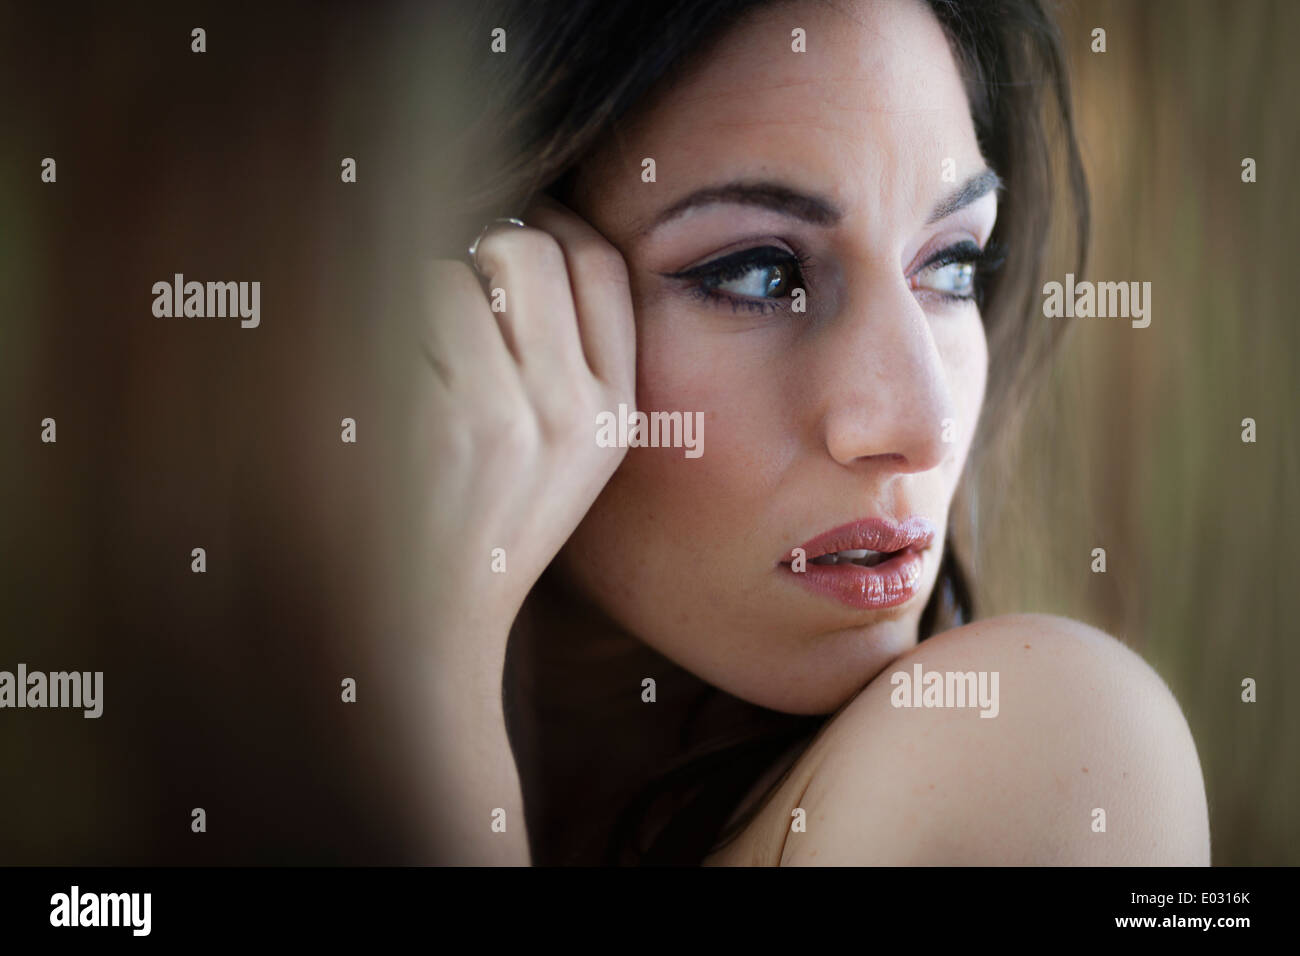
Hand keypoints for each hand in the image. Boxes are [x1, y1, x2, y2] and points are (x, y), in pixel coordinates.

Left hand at [416, 195, 636, 646]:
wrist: (428, 626)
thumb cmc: (487, 528)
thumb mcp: (569, 457)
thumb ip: (570, 358)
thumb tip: (518, 234)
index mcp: (613, 412)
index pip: (601, 263)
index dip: (552, 222)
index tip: (514, 224)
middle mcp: (568, 409)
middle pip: (526, 245)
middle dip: (477, 247)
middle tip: (450, 290)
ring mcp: (499, 416)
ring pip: (445, 274)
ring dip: (412, 297)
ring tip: (407, 359)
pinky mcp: (426, 424)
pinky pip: (389, 319)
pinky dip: (369, 333)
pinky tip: (372, 390)